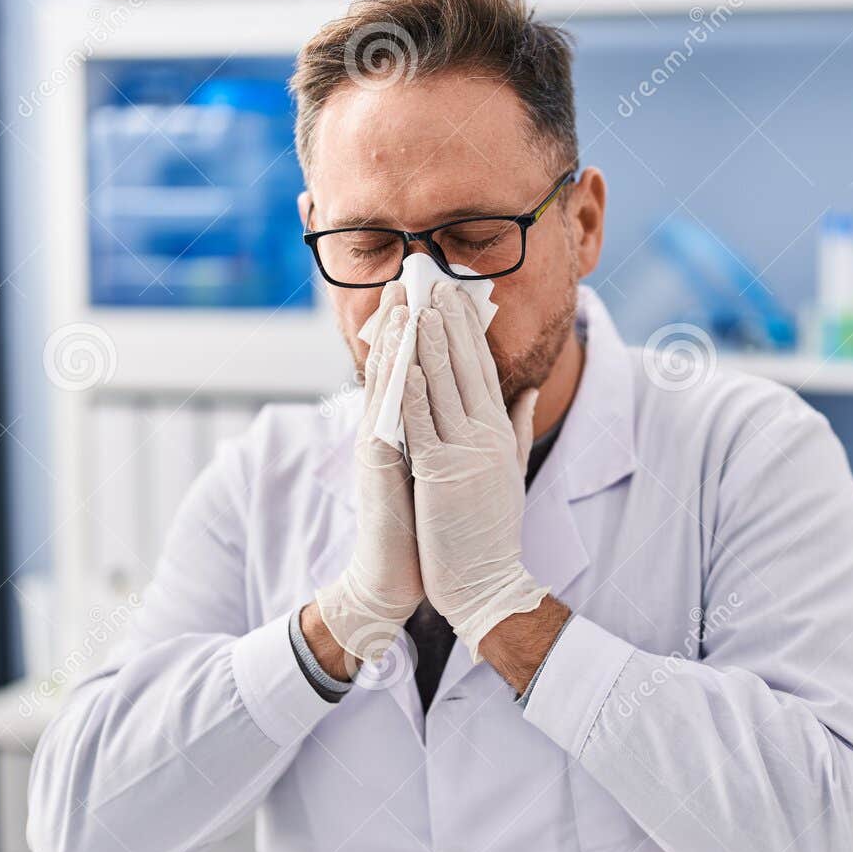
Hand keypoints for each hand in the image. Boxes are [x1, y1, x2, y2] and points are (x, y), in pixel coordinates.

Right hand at [313, 283, 424, 668]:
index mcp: (409, 430)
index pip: (420, 369)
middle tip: (415, 274)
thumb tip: (477, 406)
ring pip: (387, 383)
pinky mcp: (375, 466)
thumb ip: (454, 436)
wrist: (394, 578)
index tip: (444, 291)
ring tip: (404, 300)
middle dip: (406, 318)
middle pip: (398, 363)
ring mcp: (378, 446)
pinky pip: (384, 419)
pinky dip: (393, 388)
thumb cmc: (420, 528)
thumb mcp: (442, 472)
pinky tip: (402, 360)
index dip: (431, 331)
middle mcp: (388, 430)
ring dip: (394, 341)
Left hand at [401, 283, 548, 660]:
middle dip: (447, 319)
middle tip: (433, 279)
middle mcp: (485, 435)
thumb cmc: (492, 532)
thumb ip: (517, 426)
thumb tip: (531, 389)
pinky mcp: (441, 475)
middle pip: (465, 365)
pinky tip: (403, 361)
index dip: (468, 328)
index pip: (483, 367)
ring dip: (428, 341)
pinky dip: (412, 390)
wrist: (488, 584)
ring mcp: (464, 453)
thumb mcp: (510, 470)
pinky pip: (423, 423)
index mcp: (498, 432)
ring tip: (416, 303)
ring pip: (443, 386)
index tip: (455, 293)